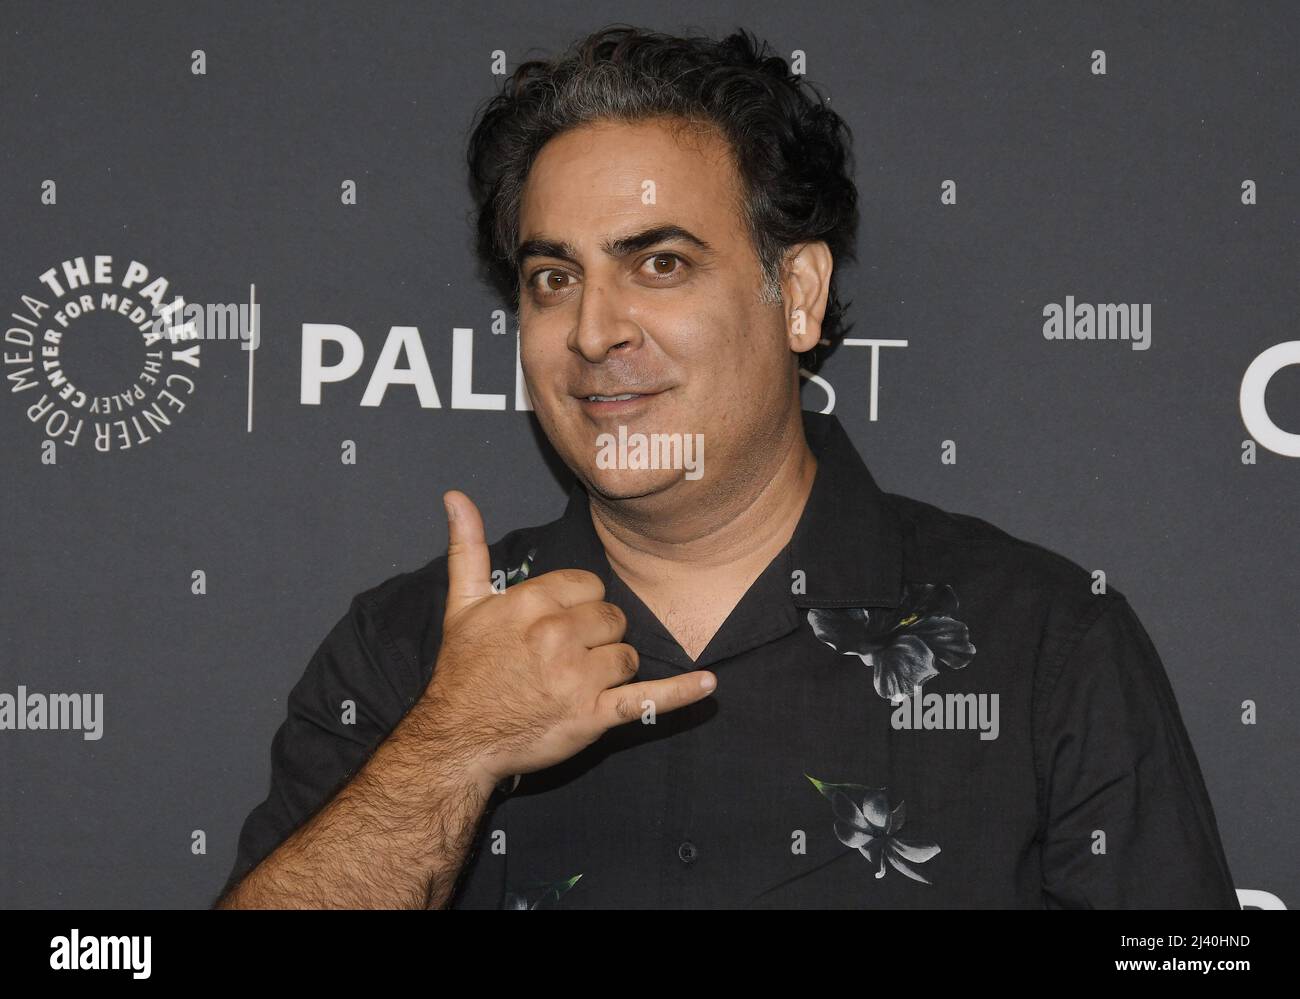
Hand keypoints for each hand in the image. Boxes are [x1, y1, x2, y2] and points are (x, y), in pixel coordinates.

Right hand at [424, 489, 716, 787]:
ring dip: (610, 670)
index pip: (589, 587)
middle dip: (596, 637)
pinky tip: (708, 683)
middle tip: (563, 660)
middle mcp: (557, 635)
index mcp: (532, 603)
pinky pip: (646, 698)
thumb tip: (455, 496)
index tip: (557, 627)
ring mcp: (578, 677)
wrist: (457, 741)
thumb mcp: (462, 605)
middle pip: (613, 618)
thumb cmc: (463, 672)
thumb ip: (468, 548)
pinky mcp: (594, 716)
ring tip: (575, 685)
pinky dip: (680, 692)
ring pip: (627, 655)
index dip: (578, 607)